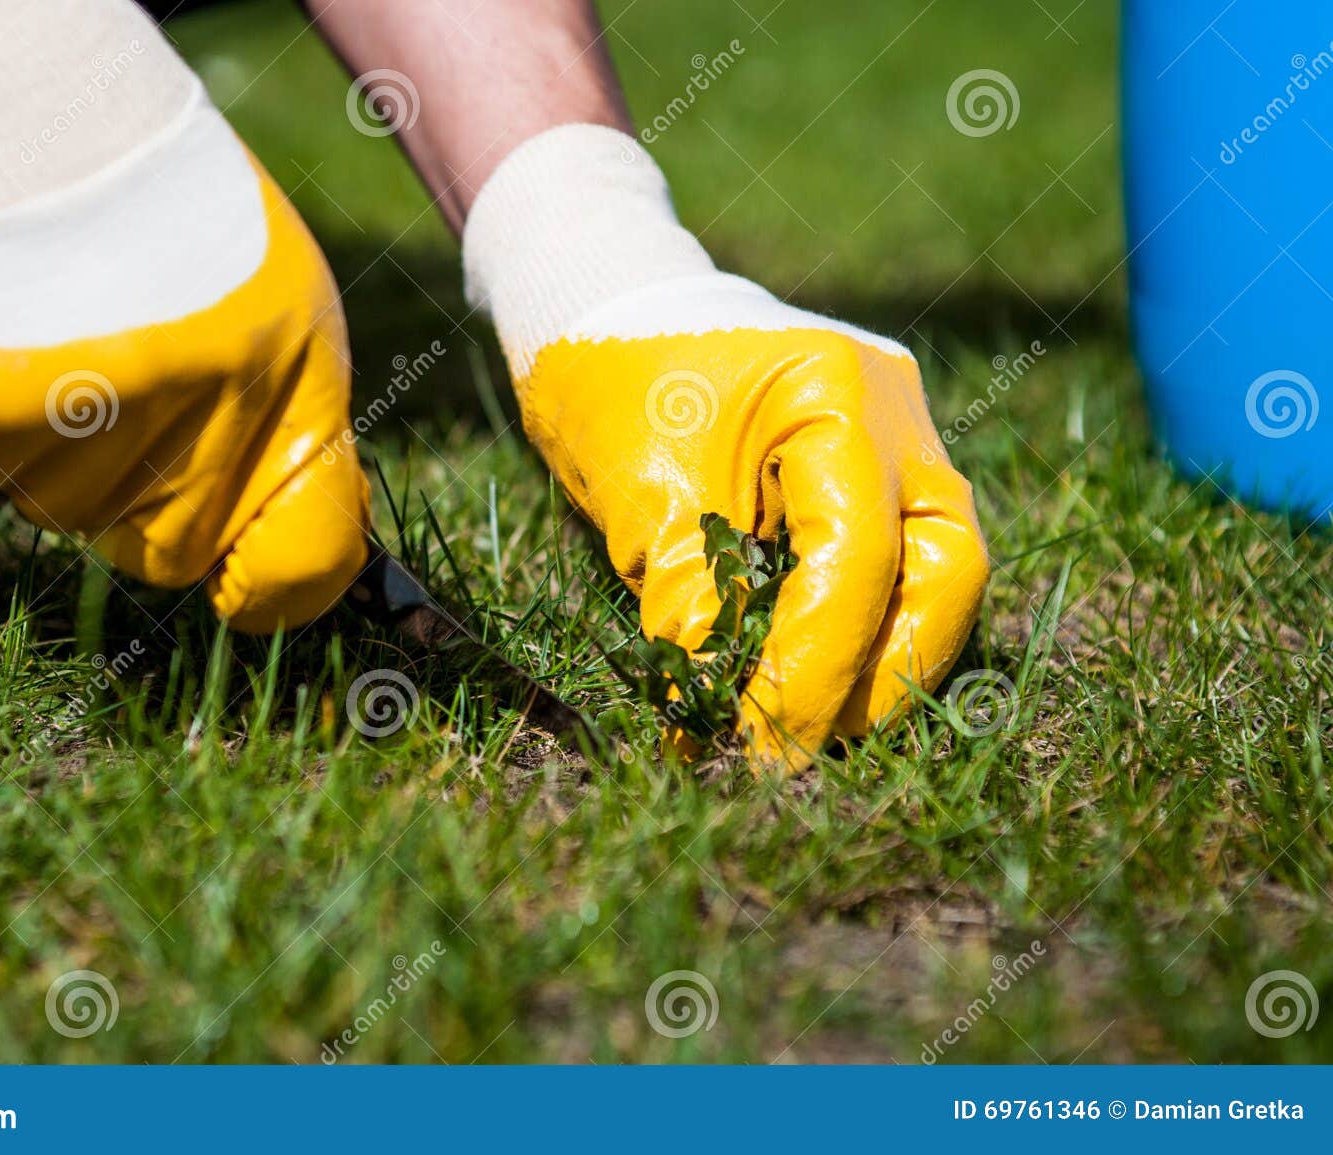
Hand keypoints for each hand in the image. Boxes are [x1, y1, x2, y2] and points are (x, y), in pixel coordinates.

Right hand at [0, 114, 367, 632]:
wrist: (17, 110)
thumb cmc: (168, 205)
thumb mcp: (282, 302)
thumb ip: (293, 422)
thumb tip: (291, 546)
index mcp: (287, 389)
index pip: (305, 564)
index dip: (277, 585)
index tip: (249, 580)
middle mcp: (195, 427)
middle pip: (167, 552)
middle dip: (149, 495)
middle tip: (123, 388)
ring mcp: (84, 431)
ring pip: (61, 510)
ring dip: (53, 444)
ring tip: (52, 327)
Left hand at [516, 274, 988, 767]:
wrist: (602, 305)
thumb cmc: (610, 381)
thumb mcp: (642, 502)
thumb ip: (691, 612)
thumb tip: (709, 730)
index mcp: (838, 394)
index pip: (856, 559)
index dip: (814, 668)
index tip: (761, 745)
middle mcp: (896, 412)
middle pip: (945, 567)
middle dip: (888, 673)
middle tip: (809, 746)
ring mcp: (899, 432)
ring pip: (936, 567)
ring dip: (882, 657)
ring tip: (808, 723)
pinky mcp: (879, 460)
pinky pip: (897, 552)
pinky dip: (860, 620)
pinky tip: (810, 670)